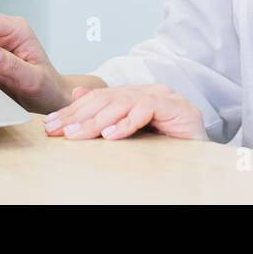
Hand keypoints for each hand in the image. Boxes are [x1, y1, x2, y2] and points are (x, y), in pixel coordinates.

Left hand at [43, 84, 206, 140]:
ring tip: (78, 135)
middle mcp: (150, 92)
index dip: (73, 112)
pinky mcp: (178, 108)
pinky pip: (147, 109)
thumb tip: (76, 94)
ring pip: (124, 103)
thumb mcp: (127, 132)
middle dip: (79, 116)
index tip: (50, 125)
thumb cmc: (166, 149)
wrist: (203, 161)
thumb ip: (105, 113)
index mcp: (136, 95)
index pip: (98, 99)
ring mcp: (166, 97)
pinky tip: (111, 135)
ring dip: (97, 121)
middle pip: (107, 99)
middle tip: (58, 131)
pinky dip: (127, 123)